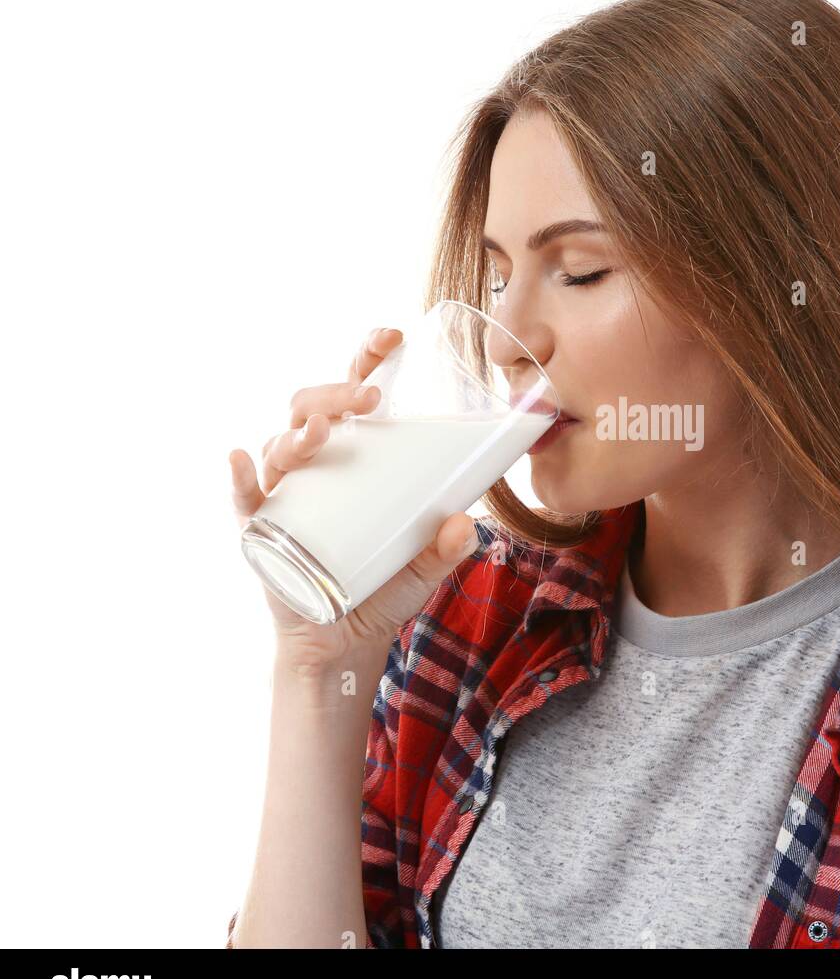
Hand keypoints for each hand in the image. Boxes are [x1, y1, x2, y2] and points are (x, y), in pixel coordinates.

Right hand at [229, 327, 478, 681]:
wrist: (345, 643)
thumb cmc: (383, 588)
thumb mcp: (424, 568)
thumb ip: (445, 549)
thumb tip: (462, 523)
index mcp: (357, 456)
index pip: (356, 393)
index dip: (367, 358)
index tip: (391, 335)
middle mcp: (316, 465)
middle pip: (312, 407)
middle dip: (337, 392)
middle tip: (371, 398)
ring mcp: (285, 493)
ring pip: (281, 444)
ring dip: (299, 432)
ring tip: (322, 434)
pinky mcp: (260, 529)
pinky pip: (242, 497)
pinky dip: (238, 477)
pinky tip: (240, 460)